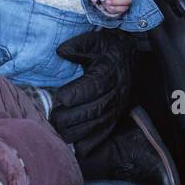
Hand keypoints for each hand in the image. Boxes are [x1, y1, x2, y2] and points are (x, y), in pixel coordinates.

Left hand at [49, 28, 135, 156]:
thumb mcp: (96, 40)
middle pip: (95, 109)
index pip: (94, 85)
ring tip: (59, 130)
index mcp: (110, 71)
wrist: (130, 58)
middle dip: (72, 117)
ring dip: (78, 130)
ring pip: (98, 124)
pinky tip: (76, 145)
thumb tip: (61, 51)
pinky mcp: (116, 117)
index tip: (61, 98)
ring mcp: (117, 106)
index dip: (76, 94)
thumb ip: (79, 45)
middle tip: (54, 117)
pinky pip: (104, 133)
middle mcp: (116, 91)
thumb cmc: (108, 49)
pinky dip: (90, 142)